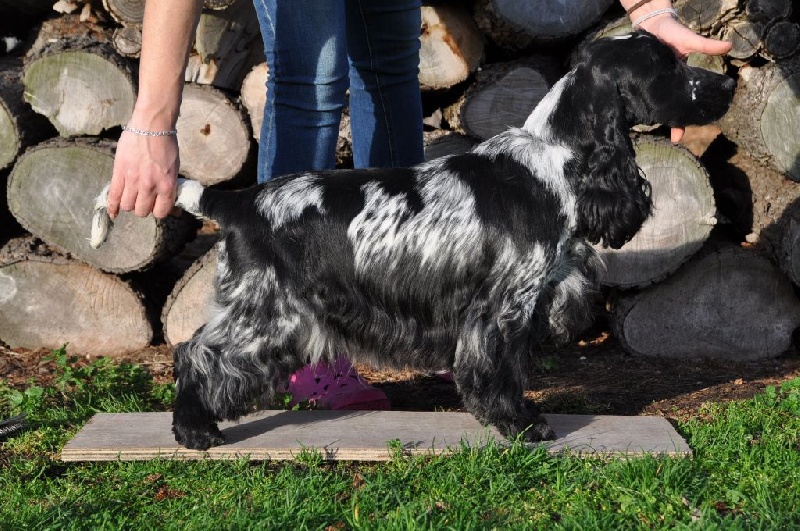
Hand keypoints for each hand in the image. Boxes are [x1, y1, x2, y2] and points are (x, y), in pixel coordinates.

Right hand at [107, 130, 179, 218]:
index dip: (158, 210)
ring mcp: (133, 180)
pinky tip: (113, 212)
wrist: (152, 125)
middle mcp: (150, 186)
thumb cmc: (166, 145)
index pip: (161, 212)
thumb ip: (170, 187)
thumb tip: (170, 204)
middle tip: (143, 199)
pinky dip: (112, 206)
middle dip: (143, 208)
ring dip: (129, 204)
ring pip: (128, 205)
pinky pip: (114, 195)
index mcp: (167, 185)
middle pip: (142, 211)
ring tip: (131, 197)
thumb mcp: (174, 168)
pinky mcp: (119, 172)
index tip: (156, 206)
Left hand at [639, 15, 732, 141]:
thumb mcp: (691, 41)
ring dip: (658, 117)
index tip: (682, 134)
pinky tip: (640, 115)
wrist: (653, 24)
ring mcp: (655, 83)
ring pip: (658, 105)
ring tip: (657, 128)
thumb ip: (707, 45)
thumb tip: (729, 46)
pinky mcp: (643, 79)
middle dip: (674, 124)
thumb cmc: (673, 32)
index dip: (685, 119)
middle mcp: (668, 86)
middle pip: (671, 109)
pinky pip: (644, 95)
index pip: (686, 104)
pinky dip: (642, 104)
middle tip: (675, 137)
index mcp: (681, 81)